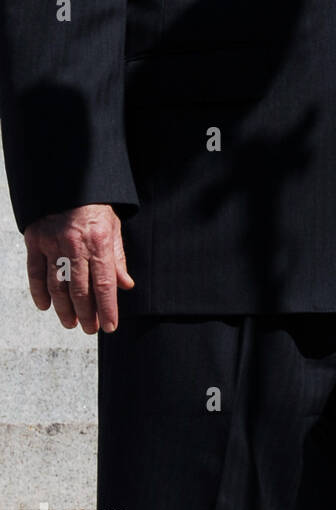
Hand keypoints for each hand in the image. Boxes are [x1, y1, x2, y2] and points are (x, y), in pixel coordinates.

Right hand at [24, 204, 133, 333]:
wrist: (70, 180)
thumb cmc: (96, 207)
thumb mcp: (113, 227)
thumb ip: (118, 258)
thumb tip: (125, 286)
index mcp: (99, 241)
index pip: (104, 284)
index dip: (107, 309)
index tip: (110, 326)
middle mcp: (75, 244)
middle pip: (80, 290)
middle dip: (86, 314)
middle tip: (90, 329)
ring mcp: (52, 243)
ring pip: (57, 286)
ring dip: (64, 309)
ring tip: (71, 323)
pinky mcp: (35, 240)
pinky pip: (35, 273)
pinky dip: (39, 293)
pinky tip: (46, 307)